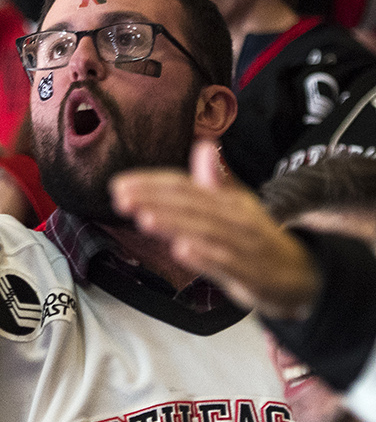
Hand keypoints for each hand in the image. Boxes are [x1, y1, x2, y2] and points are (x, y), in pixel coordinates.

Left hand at [110, 140, 320, 318]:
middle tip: (121, 197)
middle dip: (155, 200)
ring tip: (144, 218)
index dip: (152, 183)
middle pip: (192, 206)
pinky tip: (181, 251)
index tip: (119, 184)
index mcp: (228, 201)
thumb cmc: (258, 238)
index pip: (185, 186)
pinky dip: (204, 258)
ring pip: (206, 232)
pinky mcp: (252, 276)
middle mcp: (236, 219)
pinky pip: (227, 265)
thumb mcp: (239, 206)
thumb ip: (217, 180)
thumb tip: (204, 145)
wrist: (301, 276)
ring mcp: (245, 247)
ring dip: (175, 224)